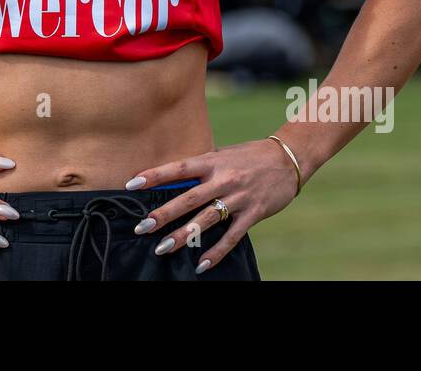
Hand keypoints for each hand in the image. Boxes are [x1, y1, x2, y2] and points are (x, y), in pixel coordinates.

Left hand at [124, 138, 300, 273]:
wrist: (288, 159)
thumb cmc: (250, 156)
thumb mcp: (223, 155)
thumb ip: (202, 167)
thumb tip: (174, 178)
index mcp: (213, 161)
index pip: (179, 168)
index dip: (155, 175)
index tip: (132, 184)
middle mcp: (223, 179)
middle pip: (188, 198)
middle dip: (164, 214)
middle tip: (142, 227)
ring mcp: (239, 197)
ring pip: (206, 219)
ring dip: (183, 235)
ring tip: (162, 248)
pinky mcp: (254, 213)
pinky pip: (232, 236)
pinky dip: (216, 251)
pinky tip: (201, 264)